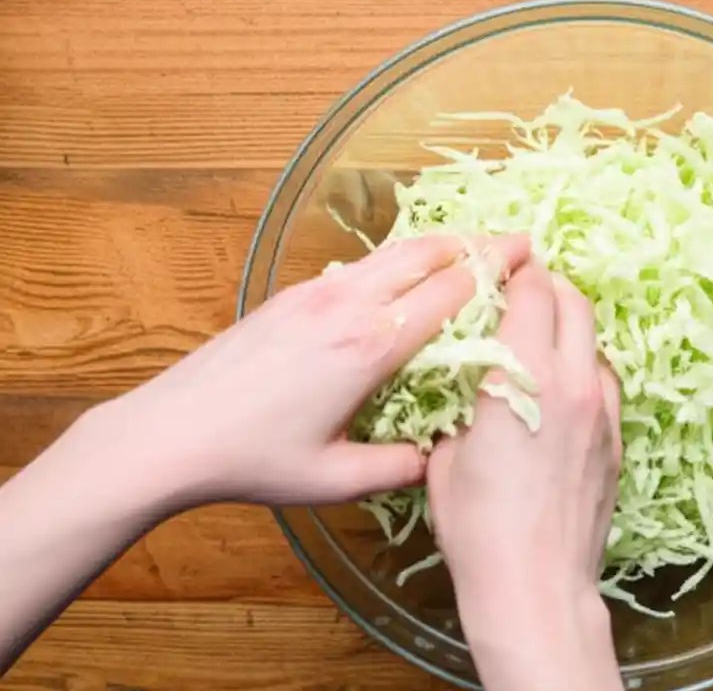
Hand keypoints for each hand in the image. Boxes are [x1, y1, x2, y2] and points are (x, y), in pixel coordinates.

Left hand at [89, 233, 530, 508]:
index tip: (533, 261)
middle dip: (478, 244)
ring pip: (393, 251)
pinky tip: (409, 276)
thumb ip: (401, 468)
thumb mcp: (337, 479)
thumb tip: (443, 457)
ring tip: (474, 248)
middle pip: (427, 253)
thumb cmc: (255, 460)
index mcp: (369, 347)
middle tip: (518, 243)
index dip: (496, 273)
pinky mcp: (292, 296)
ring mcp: (316, 293)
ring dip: (440, 245)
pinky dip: (402, 260)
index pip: (450, 293)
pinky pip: (363, 266)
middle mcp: (348, 306)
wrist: (170, 433)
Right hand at [426, 264, 623, 690]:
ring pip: (597, 342)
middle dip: (549, 285)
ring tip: (543, 334)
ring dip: (572, 325)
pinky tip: (565, 385)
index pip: (532, 291)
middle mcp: (573, 382)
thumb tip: (473, 382)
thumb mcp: (446, 456)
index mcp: (522, 375)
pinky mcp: (617, 441)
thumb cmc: (477, 527)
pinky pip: (608, 383)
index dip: (516, 269)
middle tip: (523, 287)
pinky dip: (587, 367)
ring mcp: (603, 412)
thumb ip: (463, 403)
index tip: (501, 266)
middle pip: (575, 303)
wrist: (534, 586)